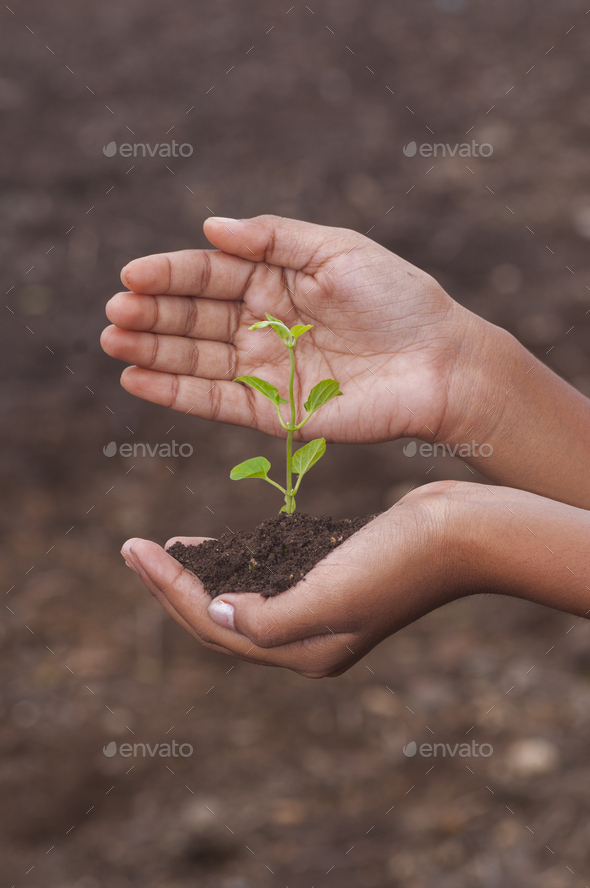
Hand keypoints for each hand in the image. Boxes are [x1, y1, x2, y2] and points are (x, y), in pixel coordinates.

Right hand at [101, 214, 476, 444]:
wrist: (441, 364)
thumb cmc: (398, 298)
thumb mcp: (337, 249)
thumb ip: (273, 239)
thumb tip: (209, 228)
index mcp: (276, 280)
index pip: (210, 275)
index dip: (170, 275)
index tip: (131, 275)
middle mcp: (264, 325)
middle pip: (194, 318)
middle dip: (152, 314)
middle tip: (114, 312)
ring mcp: (267, 370)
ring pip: (196, 360)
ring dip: (153, 352)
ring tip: (114, 341)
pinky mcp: (274, 413)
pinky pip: (216, 402)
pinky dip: (177, 394)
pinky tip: (139, 380)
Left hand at [120, 482, 464, 677]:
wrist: (460, 531)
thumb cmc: (399, 559)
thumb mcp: (329, 594)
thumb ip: (267, 617)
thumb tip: (214, 615)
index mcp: (303, 653)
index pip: (214, 627)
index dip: (168, 590)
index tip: (133, 549)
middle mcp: (307, 640)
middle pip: (219, 620)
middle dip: (172, 586)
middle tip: (132, 549)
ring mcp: (320, 609)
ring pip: (240, 598)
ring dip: (200, 576)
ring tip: (162, 550)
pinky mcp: (331, 577)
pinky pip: (268, 575)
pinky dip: (237, 560)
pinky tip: (221, 543)